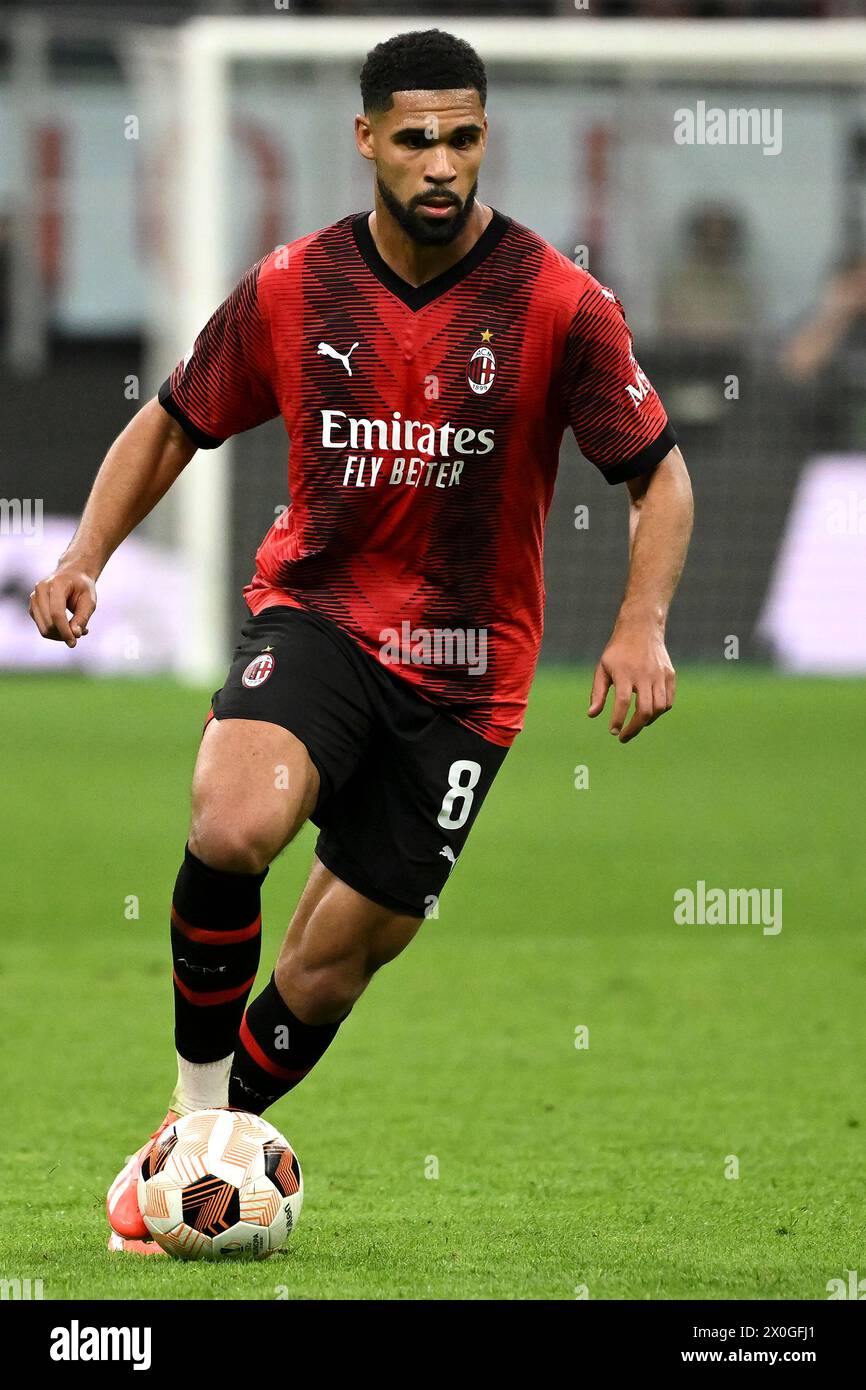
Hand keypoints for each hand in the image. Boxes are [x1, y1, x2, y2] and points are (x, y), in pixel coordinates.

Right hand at [29, 565, 96, 646]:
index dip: (65, 631)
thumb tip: (74, 635)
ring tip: (77, 630)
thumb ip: (82, 618)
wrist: (72, 574)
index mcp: (55, 584)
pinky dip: (55, 632)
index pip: (56, 613)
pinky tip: (68, 627)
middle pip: (48, 623)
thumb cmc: (83, 587)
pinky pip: (42, 627)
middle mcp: (40, 590)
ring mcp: (33, 599)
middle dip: (64, 634)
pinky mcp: (32, 608)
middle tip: (80, 633)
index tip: (74, 643)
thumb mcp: (89, 600)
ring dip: (60, 635)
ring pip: (43, 628)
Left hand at [588, 623, 675, 742]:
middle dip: (634, 728)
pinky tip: (648, 713)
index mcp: (624, 673)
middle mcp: (644, 675)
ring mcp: (660, 675)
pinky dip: (659, 712)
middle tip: (624, 737)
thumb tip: (592, 715)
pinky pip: (668, 701)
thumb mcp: (602, 668)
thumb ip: (597, 693)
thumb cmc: (618, 651)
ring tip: (636, 724)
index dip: (618, 720)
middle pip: (645, 710)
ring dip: (647, 721)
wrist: (641, 628)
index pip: (622, 702)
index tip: (613, 731)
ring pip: (659, 708)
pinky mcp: (670, 675)